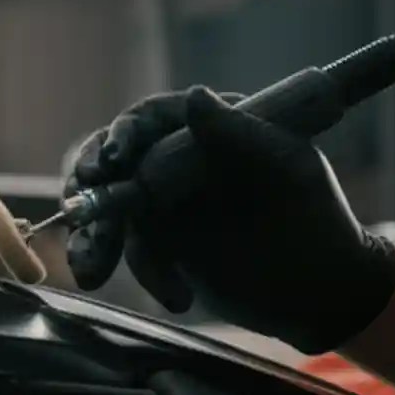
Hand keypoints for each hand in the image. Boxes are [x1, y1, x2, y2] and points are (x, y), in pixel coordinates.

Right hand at [64, 86, 394, 352]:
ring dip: (93, 241)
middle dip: (89, 190)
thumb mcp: (285, 174)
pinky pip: (125, 249)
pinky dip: (140, 271)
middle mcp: (177, 157)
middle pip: (110, 161)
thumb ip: (239, 136)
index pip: (150, 118)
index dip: (122, 135)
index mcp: (210, 128)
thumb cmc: (315, 225)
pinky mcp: (156, 240)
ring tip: (93, 274)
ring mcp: (162, 201)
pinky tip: (177, 297)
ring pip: (107, 210)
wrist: (317, 296)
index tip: (112, 161)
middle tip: (77, 215)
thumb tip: (195, 96)